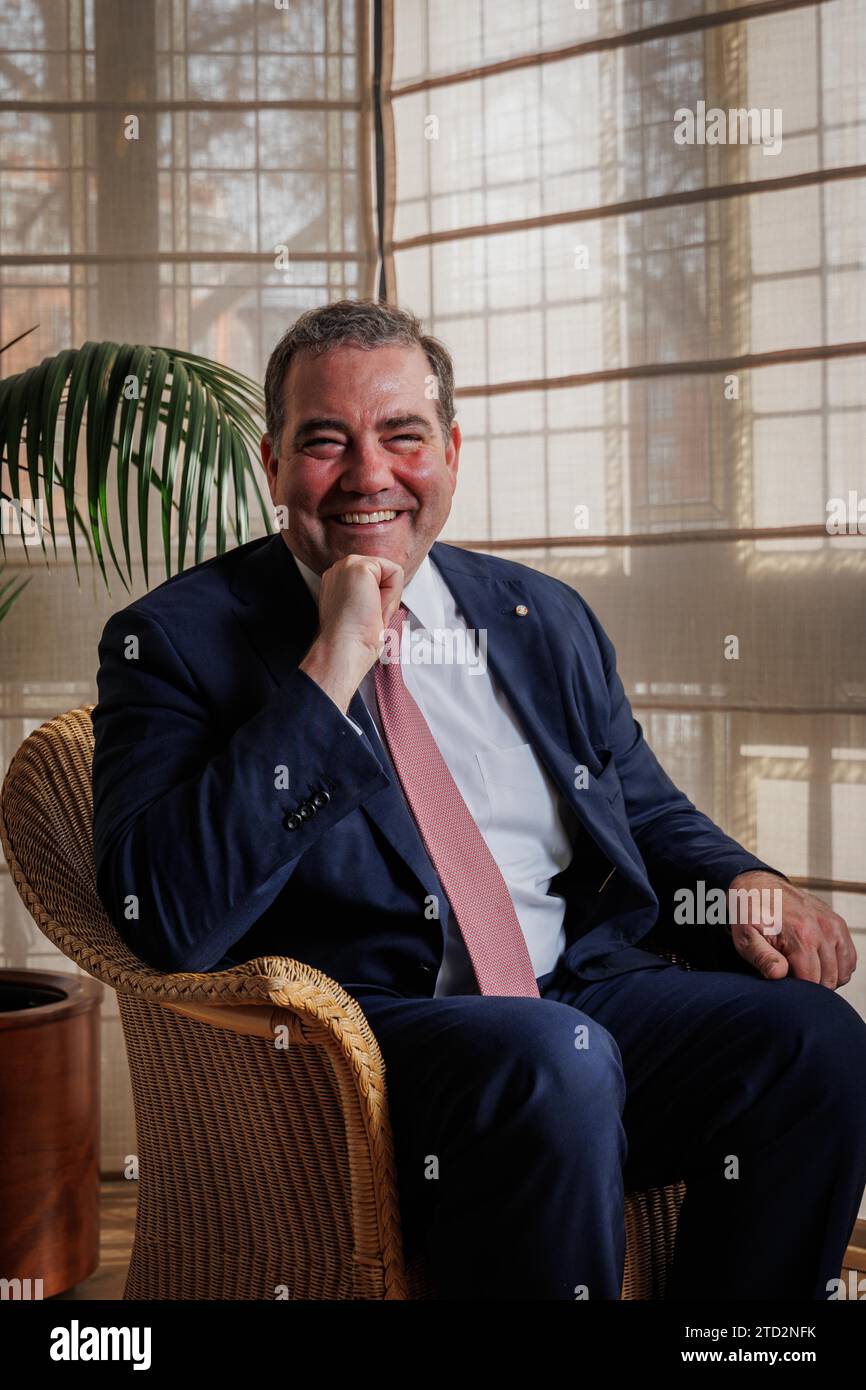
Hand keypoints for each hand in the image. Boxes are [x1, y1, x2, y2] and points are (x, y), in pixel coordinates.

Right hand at [299, 554, 403, 712]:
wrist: (343, 649)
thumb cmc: (353, 639)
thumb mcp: (360, 609)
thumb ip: (368, 593)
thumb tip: (384, 593)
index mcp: (338, 579)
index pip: (375, 576)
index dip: (379, 598)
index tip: (365, 616)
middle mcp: (340, 569)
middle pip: (384, 571)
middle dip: (385, 595)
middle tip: (370, 616)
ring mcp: (348, 565)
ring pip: (390, 571)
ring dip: (388, 596)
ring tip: (371, 613)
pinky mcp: (360, 567)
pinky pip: (396, 572)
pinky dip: (393, 594)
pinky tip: (375, 607)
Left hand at [726, 871, 855, 988]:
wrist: (757, 885)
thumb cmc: (749, 913)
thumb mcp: (746, 937)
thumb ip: (762, 958)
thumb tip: (779, 974)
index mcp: (802, 935)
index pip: (813, 981)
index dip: (798, 988)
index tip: (784, 981)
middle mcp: (823, 929)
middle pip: (830, 978)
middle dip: (812, 985)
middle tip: (791, 974)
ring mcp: (833, 925)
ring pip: (843, 971)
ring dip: (827, 976)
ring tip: (804, 969)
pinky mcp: (837, 923)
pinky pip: (849, 957)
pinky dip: (838, 966)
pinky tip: (818, 963)